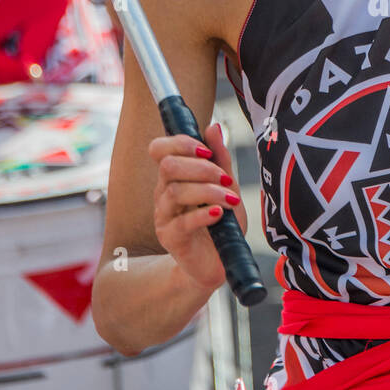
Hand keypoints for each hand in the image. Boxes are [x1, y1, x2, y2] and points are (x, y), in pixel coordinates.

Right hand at [148, 121, 247, 296]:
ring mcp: (163, 216)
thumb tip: (212, 126)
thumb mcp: (228, 188)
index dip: (180, 143)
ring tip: (230, 201)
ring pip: (175, 191)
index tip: (207, 151)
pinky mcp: (170, 238)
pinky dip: (203, 215)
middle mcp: (163, 193)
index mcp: (174, 177)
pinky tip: (219, 214)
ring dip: (208, 191)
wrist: (221, 263)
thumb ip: (220, 160)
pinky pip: (181, 222)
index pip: (159, 149)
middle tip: (226, 179)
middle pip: (168, 166)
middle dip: (201, 167)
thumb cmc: (222, 224)